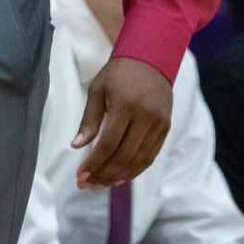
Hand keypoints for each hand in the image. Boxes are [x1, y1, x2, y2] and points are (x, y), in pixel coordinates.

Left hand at [72, 57, 171, 187]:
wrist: (150, 58)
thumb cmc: (118, 74)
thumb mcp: (98, 90)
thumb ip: (89, 120)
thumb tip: (77, 147)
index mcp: (125, 105)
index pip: (109, 143)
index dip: (94, 163)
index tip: (81, 176)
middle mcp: (145, 116)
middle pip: (124, 155)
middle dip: (104, 174)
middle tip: (87, 184)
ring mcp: (159, 123)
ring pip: (140, 159)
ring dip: (120, 176)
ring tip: (102, 184)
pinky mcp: (166, 127)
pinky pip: (151, 155)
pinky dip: (136, 169)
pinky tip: (121, 176)